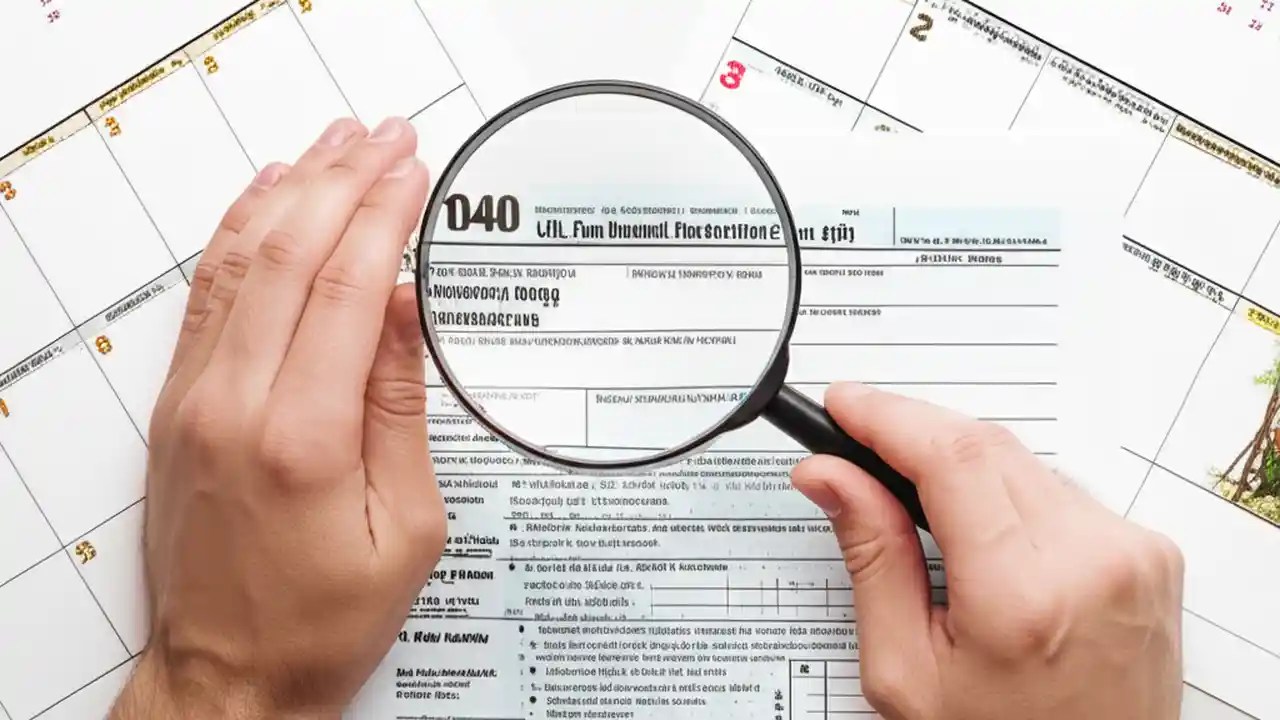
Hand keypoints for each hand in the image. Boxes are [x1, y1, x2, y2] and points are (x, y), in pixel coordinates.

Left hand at [109, 117, 446, 718]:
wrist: (227, 676)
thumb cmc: (320, 622)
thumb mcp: (407, 528)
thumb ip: (398, 408)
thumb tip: (399, 309)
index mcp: (302, 438)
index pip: (344, 289)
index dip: (382, 217)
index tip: (413, 170)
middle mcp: (235, 406)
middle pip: (289, 257)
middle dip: (343, 182)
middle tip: (386, 136)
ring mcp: (194, 402)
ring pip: (239, 263)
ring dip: (290, 192)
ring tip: (332, 143)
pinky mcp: (177, 409)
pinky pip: (205, 298)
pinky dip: (237, 236)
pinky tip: (264, 200)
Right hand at [791, 382, 1183, 719]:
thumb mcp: (906, 671)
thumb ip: (871, 559)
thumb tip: (832, 477)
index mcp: (1024, 598)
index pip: (951, 459)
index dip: (887, 416)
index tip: (844, 404)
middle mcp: (1093, 562)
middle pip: (986, 445)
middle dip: (914, 433)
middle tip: (858, 445)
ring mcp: (1132, 554)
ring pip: (1023, 460)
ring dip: (962, 465)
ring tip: (920, 508)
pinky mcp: (1150, 552)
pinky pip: (1062, 488)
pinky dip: (1009, 493)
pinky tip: (983, 531)